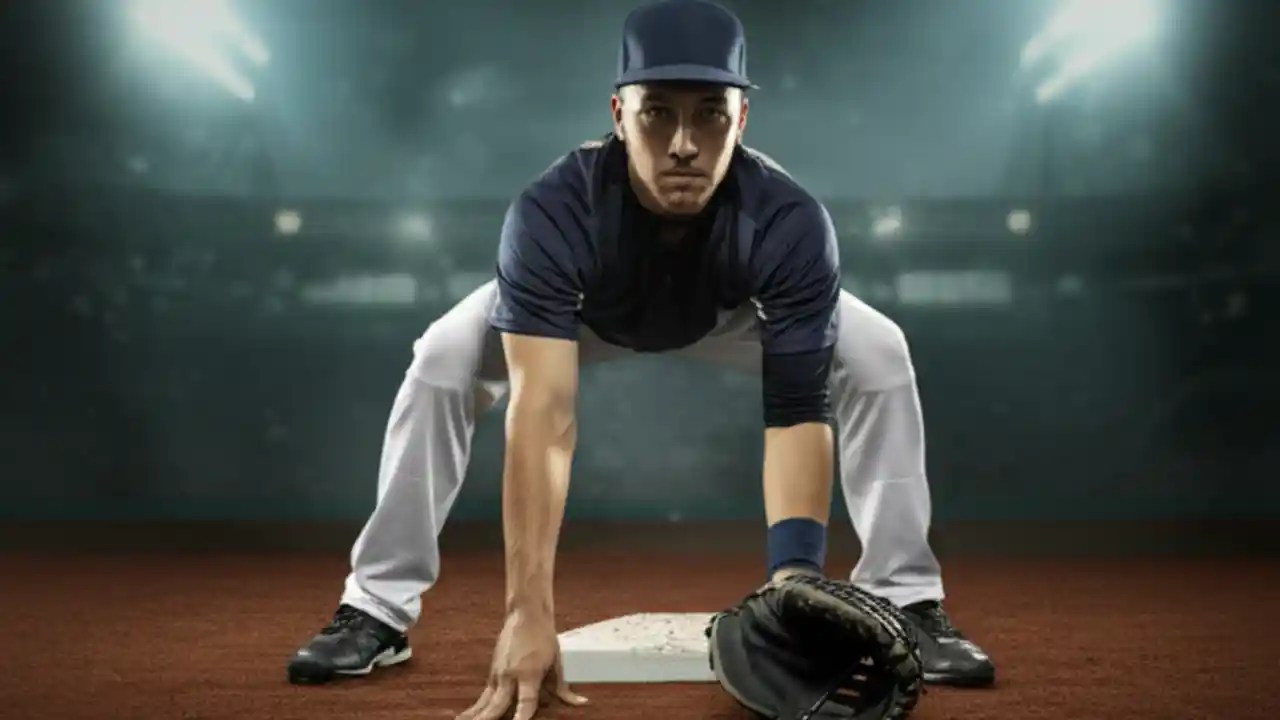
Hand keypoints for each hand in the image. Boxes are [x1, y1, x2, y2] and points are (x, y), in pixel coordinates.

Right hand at [457, 607, 587, 719]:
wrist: (526, 615)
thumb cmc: (544, 638)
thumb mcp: (557, 662)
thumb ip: (564, 688)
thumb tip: (581, 703)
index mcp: (529, 673)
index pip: (526, 702)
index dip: (522, 716)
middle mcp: (510, 676)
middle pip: (498, 705)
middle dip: (489, 719)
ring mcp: (498, 675)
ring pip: (485, 702)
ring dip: (476, 716)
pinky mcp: (492, 674)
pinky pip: (483, 696)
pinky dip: (474, 708)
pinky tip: (464, 717)